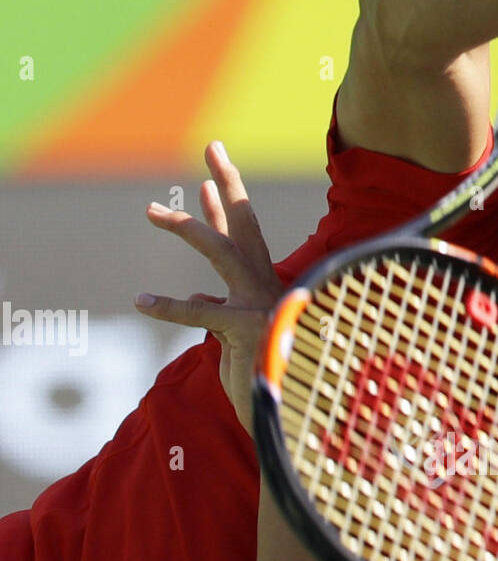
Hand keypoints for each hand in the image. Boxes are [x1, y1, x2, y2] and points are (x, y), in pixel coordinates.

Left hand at [136, 141, 282, 435]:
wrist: (292, 414)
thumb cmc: (265, 380)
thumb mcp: (237, 340)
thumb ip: (218, 313)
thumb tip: (198, 296)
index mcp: (266, 288)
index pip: (245, 237)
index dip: (226, 203)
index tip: (209, 173)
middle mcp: (268, 288)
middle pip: (248, 224)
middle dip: (230, 182)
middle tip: (210, 145)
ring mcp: (260, 306)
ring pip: (224, 253)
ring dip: (189, 228)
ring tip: (152, 210)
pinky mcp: (247, 331)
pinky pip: (203, 314)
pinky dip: (170, 308)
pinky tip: (141, 301)